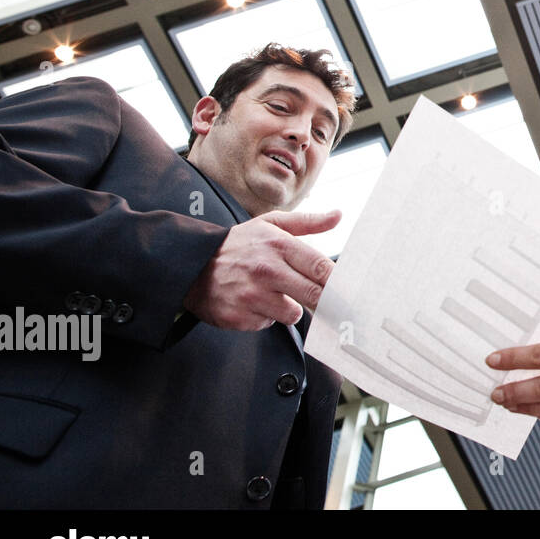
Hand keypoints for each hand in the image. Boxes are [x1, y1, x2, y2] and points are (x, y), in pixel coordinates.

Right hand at [183, 209, 340, 330]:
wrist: (191, 265)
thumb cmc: (238, 244)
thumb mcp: (270, 224)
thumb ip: (308, 222)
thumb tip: (338, 215)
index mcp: (279, 245)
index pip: (322, 267)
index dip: (339, 281)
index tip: (348, 288)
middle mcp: (267, 270)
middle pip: (315, 294)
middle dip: (325, 301)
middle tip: (328, 303)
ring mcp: (252, 296)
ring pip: (294, 313)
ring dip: (290, 308)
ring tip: (274, 294)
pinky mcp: (240, 317)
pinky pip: (269, 323)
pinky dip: (266, 317)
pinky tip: (255, 303)